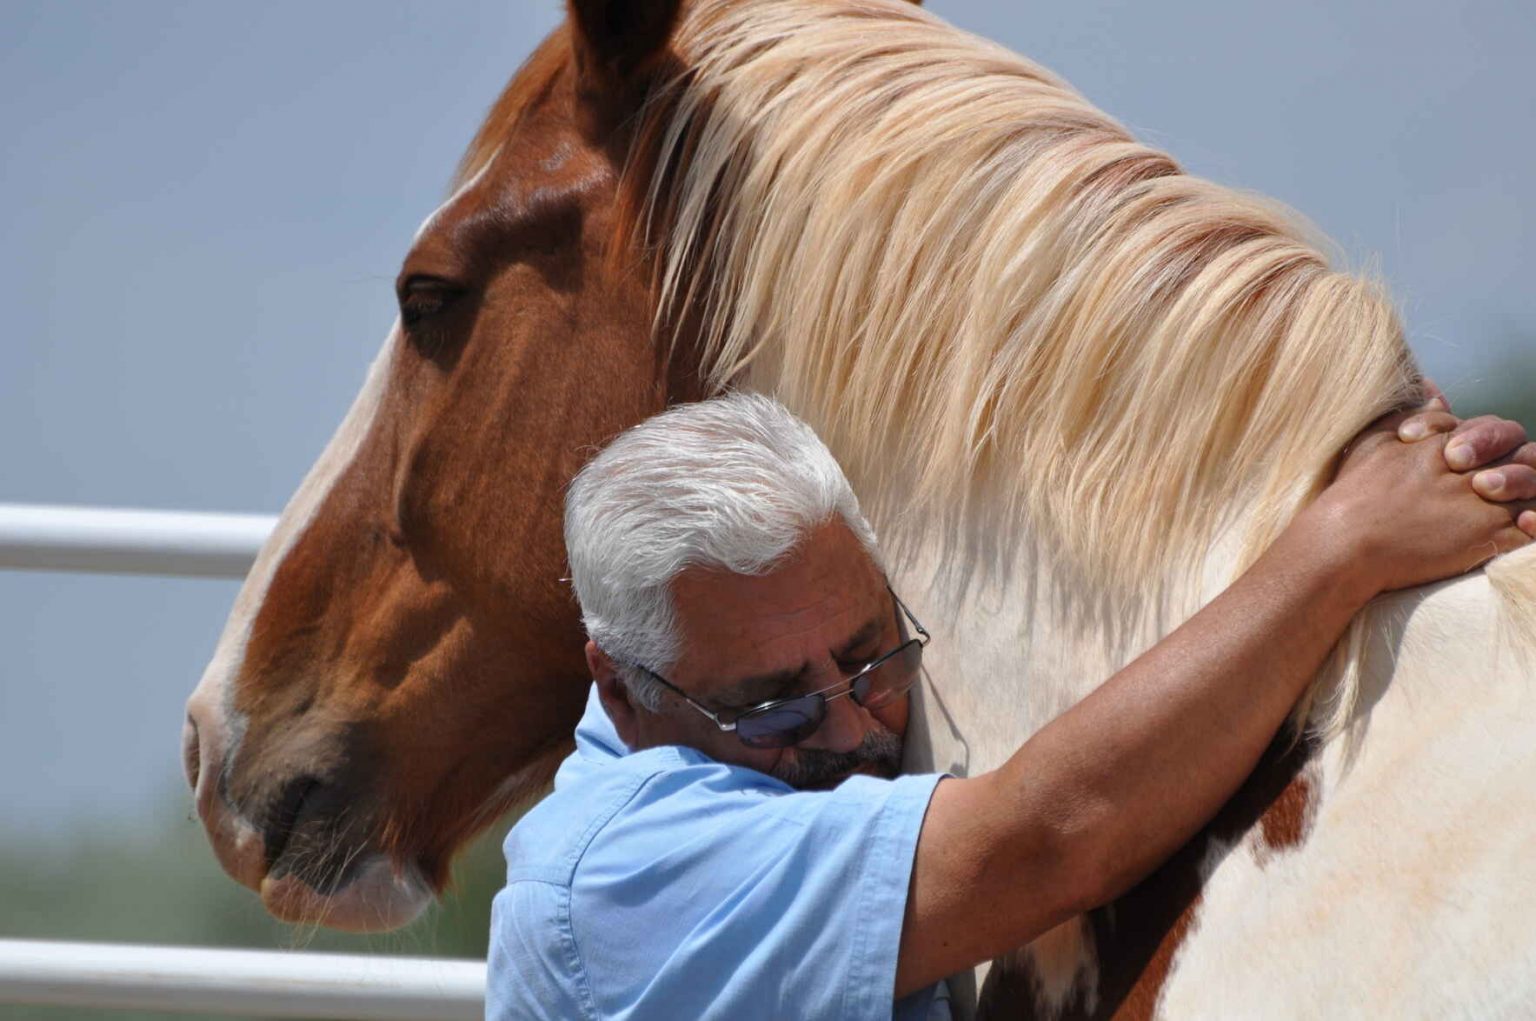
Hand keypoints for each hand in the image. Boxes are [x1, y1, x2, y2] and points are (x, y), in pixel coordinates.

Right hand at [1306, 404, 1535, 595]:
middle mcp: (1470, 468)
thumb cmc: (1352, 494)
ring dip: (1525, 489)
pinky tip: (1524, 525)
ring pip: (1532, 486)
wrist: (1345, 541)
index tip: (1456, 460)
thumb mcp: (1374, 441)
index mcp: (1446, 442)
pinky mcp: (1488, 536)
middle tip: (1484, 483)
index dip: (1485, 441)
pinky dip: (1533, 525)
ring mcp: (1482, 503)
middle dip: (1514, 461)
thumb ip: (1410, 415)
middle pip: (1522, 451)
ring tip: (1496, 502)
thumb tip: (1435, 393)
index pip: (1491, 429)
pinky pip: (1531, 529)